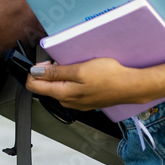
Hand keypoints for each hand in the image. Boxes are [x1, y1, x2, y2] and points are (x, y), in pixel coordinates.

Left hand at [26, 57, 143, 110]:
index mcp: (63, 94)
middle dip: (47, 72)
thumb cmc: (108, 76)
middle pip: (45, 87)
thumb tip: (35, 72)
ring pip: (58, 87)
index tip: (43, 62)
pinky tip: (81, 73)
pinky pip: (70, 89)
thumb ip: (55, 73)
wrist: (131, 86)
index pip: (34, 86)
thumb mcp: (79, 70)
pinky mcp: (85, 100)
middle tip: (60, 61)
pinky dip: (70, 80)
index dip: (34, 71)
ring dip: (59, 75)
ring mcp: (77, 102)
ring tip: (73, 66)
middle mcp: (68, 101)